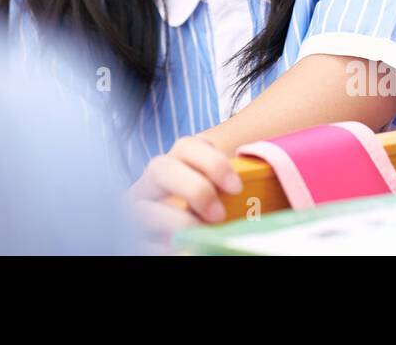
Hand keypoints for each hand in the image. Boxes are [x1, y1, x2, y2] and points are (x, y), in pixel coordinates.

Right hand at [125, 134, 242, 252]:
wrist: (188, 247)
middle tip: (219, 214)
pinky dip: (161, 246)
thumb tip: (260, 194)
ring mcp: (138, 211)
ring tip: (199, 234)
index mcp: (174, 166)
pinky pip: (140, 241)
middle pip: (160, 168)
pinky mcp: (134, 238)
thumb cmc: (211, 221)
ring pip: (143, 208)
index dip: (211, 161)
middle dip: (193, 188)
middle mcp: (151, 185)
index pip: (184, 147)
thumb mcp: (220, 200)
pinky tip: (182, 249)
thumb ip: (230, 190)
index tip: (236, 187)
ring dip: (176, 221)